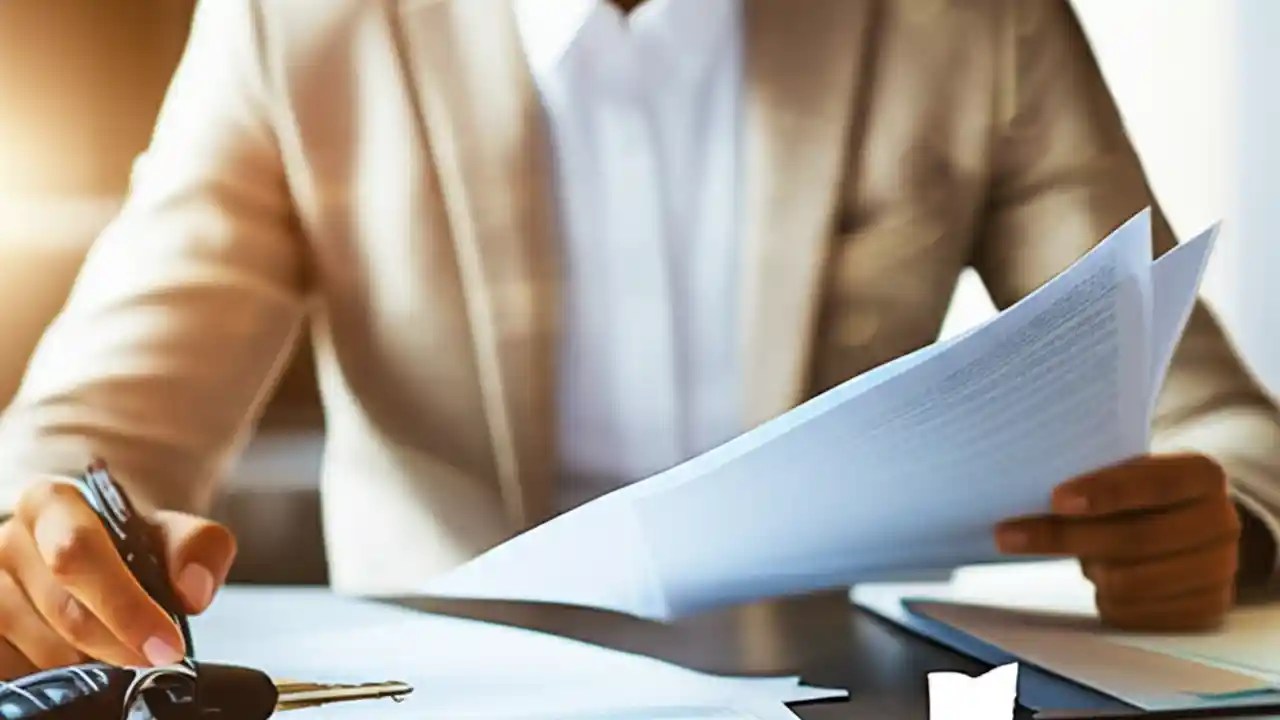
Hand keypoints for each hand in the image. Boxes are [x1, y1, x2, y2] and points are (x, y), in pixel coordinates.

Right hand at [0, 477, 235, 677]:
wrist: (94, 549)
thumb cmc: (129, 542)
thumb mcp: (172, 532)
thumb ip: (198, 548)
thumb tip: (194, 592)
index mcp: (51, 502)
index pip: (79, 553)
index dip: (125, 606)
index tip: (165, 644)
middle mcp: (8, 540)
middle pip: (63, 610)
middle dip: (118, 644)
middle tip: (153, 658)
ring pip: (38, 647)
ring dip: (87, 663)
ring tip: (116, 652)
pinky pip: (15, 669)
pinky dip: (53, 677)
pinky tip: (78, 666)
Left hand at [995, 454, 1239, 631]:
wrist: (1190, 530)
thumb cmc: (1141, 496)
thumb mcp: (1127, 471)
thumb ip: (1093, 477)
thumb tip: (1021, 490)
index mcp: (1202, 476)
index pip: (1155, 483)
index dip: (1105, 492)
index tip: (1056, 499)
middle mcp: (1221, 522)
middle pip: (1133, 539)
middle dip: (1063, 538)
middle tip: (1007, 535)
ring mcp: (1218, 571)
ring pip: (1128, 581)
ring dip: (1089, 570)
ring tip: (1083, 558)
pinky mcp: (1204, 611)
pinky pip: (1133, 614)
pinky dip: (1104, 600)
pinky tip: (1103, 580)